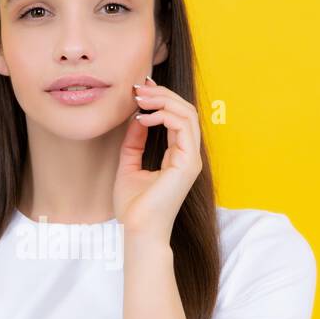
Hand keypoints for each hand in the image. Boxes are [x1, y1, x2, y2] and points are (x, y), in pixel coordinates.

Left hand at [113, 75, 202, 240]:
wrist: (137, 230)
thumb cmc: (134, 207)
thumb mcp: (129, 165)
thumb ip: (134, 142)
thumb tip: (137, 117)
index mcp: (178, 157)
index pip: (177, 118)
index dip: (160, 100)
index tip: (138, 91)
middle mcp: (188, 156)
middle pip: (185, 111)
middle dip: (162, 94)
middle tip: (138, 88)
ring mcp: (191, 160)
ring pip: (187, 114)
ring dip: (163, 100)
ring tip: (140, 97)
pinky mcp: (188, 163)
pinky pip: (183, 126)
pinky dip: (164, 115)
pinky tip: (144, 117)